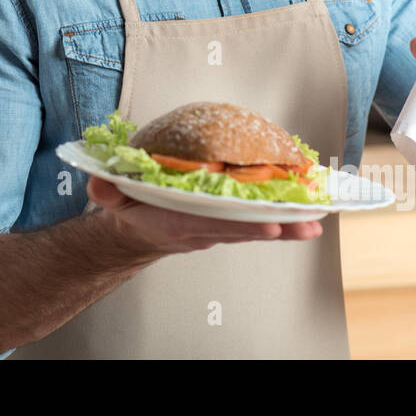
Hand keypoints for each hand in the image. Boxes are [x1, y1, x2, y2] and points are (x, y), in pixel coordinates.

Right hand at [86, 176, 322, 254]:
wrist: (133, 235)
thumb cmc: (130, 211)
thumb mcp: (112, 199)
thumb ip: (106, 190)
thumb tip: (99, 180)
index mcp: (178, 221)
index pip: (215, 222)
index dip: (242, 222)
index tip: (270, 222)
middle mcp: (201, 229)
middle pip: (243, 227)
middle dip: (276, 225)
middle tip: (306, 221)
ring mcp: (214, 230)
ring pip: (253, 228)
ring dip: (285, 225)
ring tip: (315, 220)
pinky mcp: (223, 227)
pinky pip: (253, 225)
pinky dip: (280, 222)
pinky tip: (305, 218)